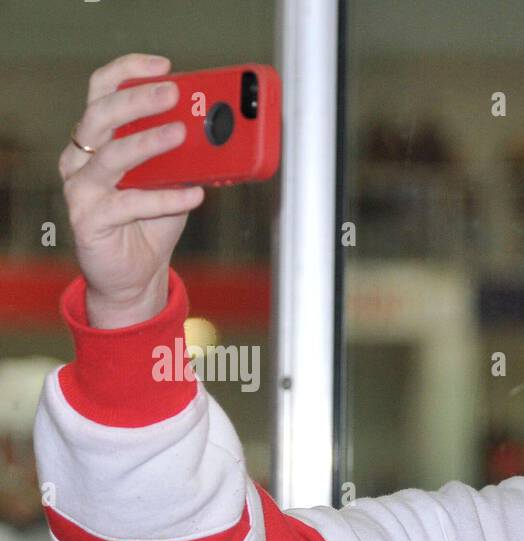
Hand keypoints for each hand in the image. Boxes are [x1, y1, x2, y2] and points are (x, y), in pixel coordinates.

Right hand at [58, 54, 204, 327]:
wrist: (136, 275)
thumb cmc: (152, 221)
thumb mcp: (174, 180)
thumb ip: (187, 157)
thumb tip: (225, 133)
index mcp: (98, 138)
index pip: (102, 90)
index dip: (128, 72)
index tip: (164, 66)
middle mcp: (81, 158)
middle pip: (101, 115)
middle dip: (138, 100)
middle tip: (172, 94)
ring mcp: (81, 189)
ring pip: (111, 157)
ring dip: (149, 143)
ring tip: (182, 134)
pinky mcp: (89, 220)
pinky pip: (129, 204)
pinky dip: (166, 199)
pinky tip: (194, 196)